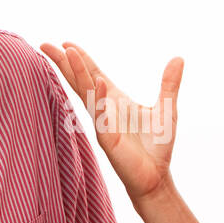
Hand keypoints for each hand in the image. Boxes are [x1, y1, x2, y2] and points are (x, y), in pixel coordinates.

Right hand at [39, 41, 179, 202]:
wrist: (156, 178)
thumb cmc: (156, 147)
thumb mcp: (166, 108)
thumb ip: (169, 83)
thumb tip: (179, 58)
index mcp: (114, 100)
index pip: (92, 75)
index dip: (80, 59)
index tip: (65, 44)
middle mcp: (104, 110)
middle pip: (80, 81)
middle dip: (64, 63)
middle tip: (45, 44)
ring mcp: (104, 124)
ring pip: (87, 94)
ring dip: (78, 73)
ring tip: (68, 53)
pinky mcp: (110, 140)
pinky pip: (103, 117)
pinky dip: (101, 99)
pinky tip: (100, 82)